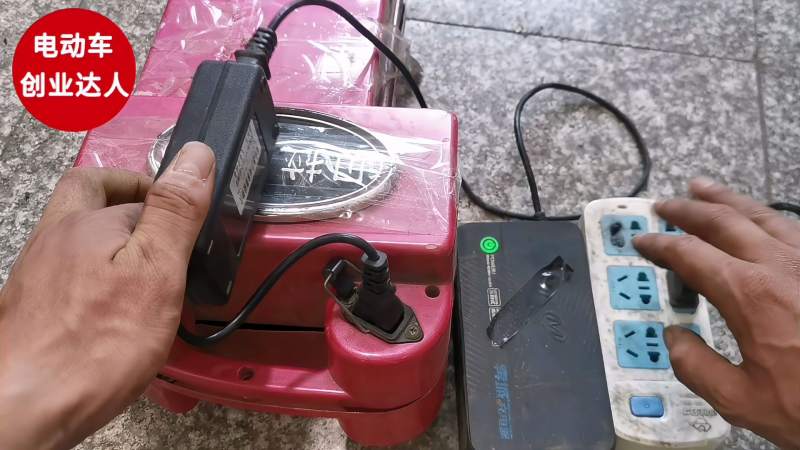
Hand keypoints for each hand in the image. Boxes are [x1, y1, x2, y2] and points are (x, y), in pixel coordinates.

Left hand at [0, 142, 214, 449]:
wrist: (23, 407)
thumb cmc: (96, 345)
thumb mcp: (156, 271)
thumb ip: (175, 211)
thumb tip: (196, 153)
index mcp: (87, 221)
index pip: (139, 192)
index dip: (170, 203)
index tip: (196, 226)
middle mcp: (54, 237)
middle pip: (88, 194)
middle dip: (125, 194)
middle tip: (160, 219)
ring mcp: (36, 272)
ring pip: (73, 232)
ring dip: (108, 234)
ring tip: (144, 266)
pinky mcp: (28, 307)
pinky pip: (63, 270)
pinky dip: (91, 271)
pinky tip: (109, 305)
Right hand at [634, 178, 799, 448]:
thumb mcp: (742, 400)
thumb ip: (696, 367)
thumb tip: (674, 339)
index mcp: (750, 294)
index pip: (690, 254)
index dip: (660, 245)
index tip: (642, 242)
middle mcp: (780, 266)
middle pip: (723, 221)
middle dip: (687, 210)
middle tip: (664, 205)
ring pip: (761, 215)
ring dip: (726, 200)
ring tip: (703, 189)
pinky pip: (791, 228)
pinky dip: (763, 216)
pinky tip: (758, 219)